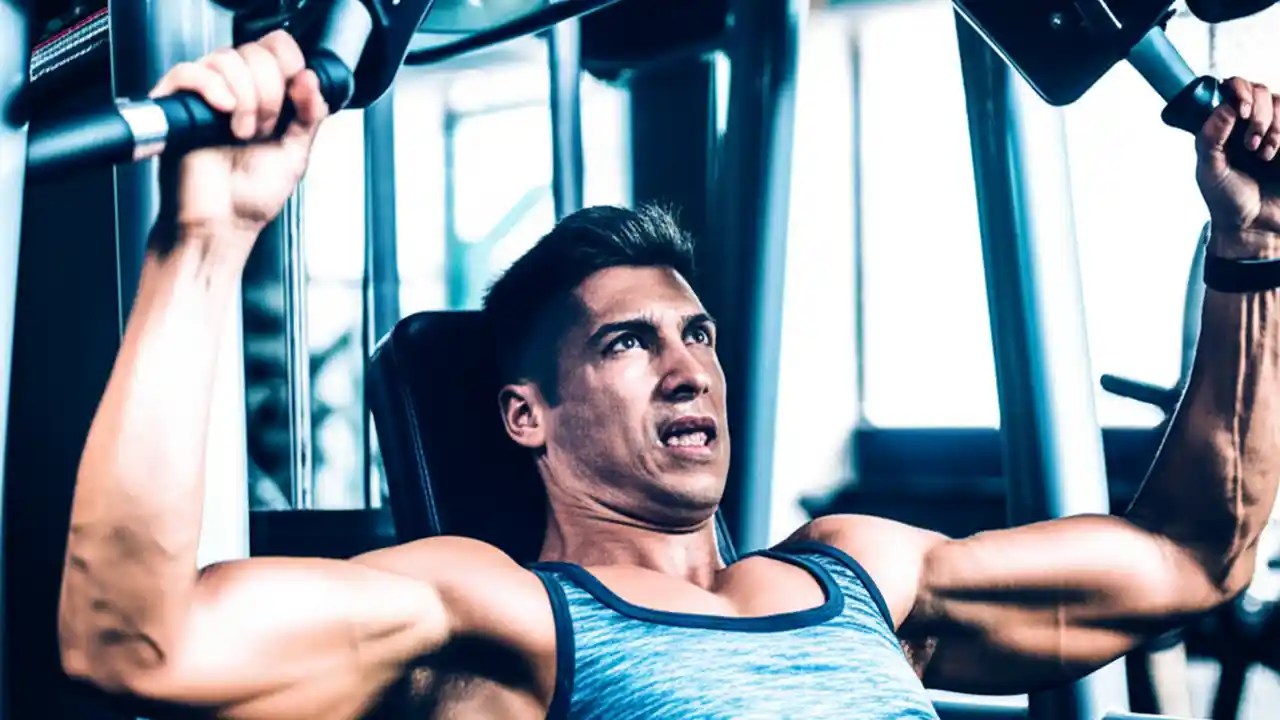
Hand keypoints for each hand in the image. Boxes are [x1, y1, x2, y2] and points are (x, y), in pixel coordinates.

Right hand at [150, 30, 329, 258]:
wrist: (221, 225)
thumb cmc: (250, 197)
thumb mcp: (296, 152)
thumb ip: (309, 115)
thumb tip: (311, 79)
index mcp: (266, 96)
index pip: (277, 48)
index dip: (289, 66)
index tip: (294, 98)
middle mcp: (235, 90)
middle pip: (255, 52)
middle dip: (270, 92)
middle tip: (267, 128)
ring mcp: (205, 96)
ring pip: (226, 59)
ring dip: (245, 98)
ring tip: (244, 132)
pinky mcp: (176, 106)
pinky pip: (189, 72)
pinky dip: (212, 88)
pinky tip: (225, 112)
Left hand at [1196, 77, 1279, 257]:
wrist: (1256, 229)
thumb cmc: (1228, 202)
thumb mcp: (1209, 170)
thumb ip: (1210, 137)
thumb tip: (1225, 106)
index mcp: (1226, 126)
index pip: (1234, 88)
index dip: (1239, 91)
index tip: (1240, 112)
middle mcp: (1251, 124)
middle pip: (1261, 90)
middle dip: (1258, 113)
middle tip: (1251, 144)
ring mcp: (1276, 132)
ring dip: (1274, 126)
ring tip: (1266, 155)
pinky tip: (1277, 154)